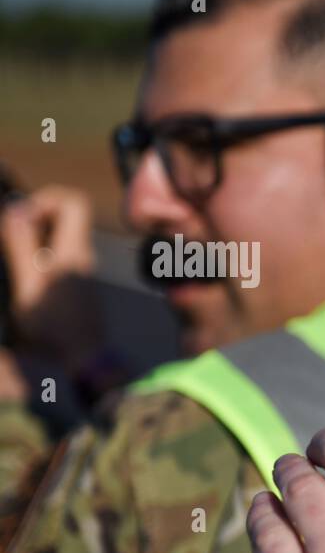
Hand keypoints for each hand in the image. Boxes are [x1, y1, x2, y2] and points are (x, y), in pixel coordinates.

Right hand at [0, 185, 101, 368]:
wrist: (83, 354)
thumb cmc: (53, 324)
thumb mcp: (27, 284)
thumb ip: (21, 246)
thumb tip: (16, 210)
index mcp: (72, 250)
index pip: (74, 202)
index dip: (46, 198)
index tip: (22, 216)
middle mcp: (83, 254)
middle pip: (66, 215)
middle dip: (36, 215)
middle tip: (13, 234)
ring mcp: (82, 267)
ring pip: (62, 234)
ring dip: (35, 235)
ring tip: (15, 256)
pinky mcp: (78, 279)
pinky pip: (60, 252)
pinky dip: (41, 252)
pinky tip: (26, 272)